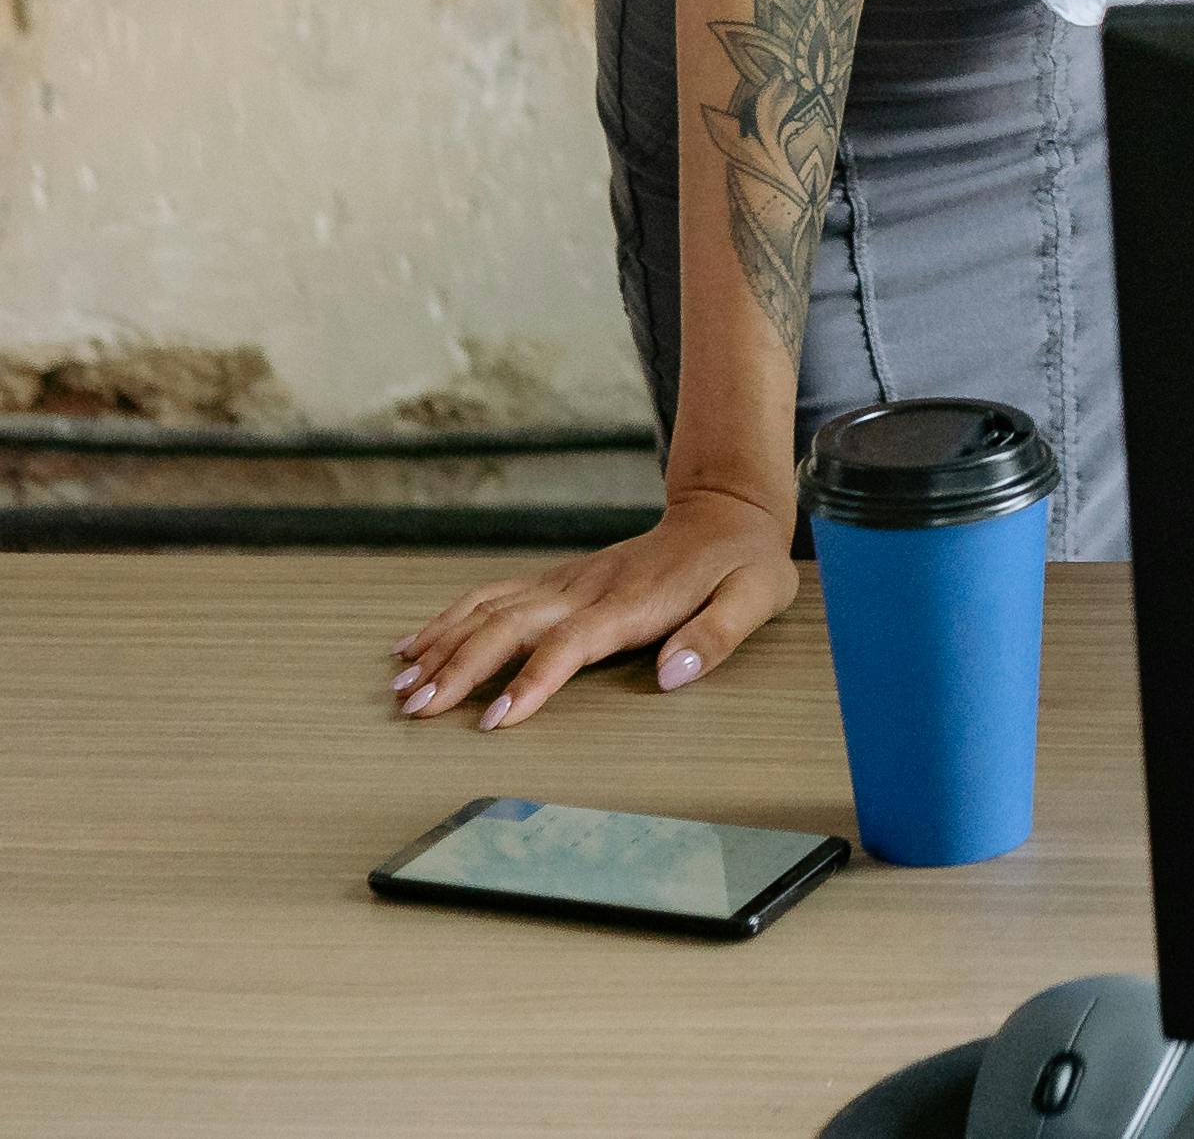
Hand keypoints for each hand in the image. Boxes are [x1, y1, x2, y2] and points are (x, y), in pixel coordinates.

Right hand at [388, 484, 796, 731]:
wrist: (729, 510)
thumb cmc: (744, 563)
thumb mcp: (757, 596)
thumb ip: (717, 635)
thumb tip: (672, 676)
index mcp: (632, 602)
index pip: (570, 644)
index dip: (532, 681)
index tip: (493, 720)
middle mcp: (588, 589)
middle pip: (511, 626)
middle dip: (460, 668)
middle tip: (414, 710)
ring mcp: (567, 581)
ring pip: (490, 608)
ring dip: (443, 644)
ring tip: (400, 684)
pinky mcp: (557, 579)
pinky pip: (492, 595)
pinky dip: (448, 618)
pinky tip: (412, 644)